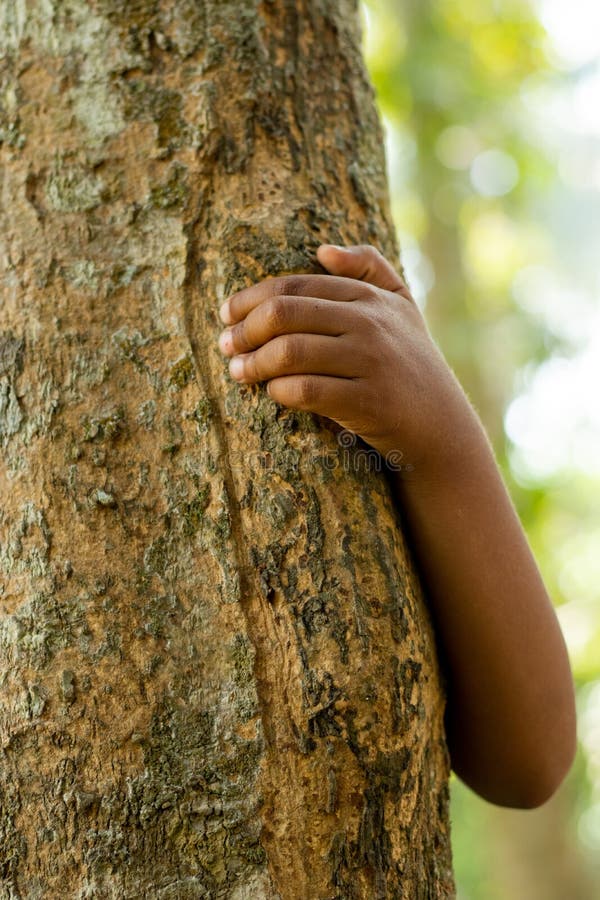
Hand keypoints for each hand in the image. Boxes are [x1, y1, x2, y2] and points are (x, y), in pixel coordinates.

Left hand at [218, 244, 472, 472]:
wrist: (441, 425)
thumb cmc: (410, 363)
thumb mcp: (402, 307)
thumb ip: (370, 268)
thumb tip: (322, 250)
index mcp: (369, 297)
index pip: (294, 286)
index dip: (250, 298)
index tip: (226, 314)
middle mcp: (370, 323)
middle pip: (285, 313)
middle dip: (245, 329)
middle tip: (225, 345)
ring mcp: (370, 361)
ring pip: (290, 351)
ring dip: (253, 362)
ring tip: (237, 371)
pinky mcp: (368, 401)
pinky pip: (306, 390)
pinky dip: (278, 390)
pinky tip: (271, 392)